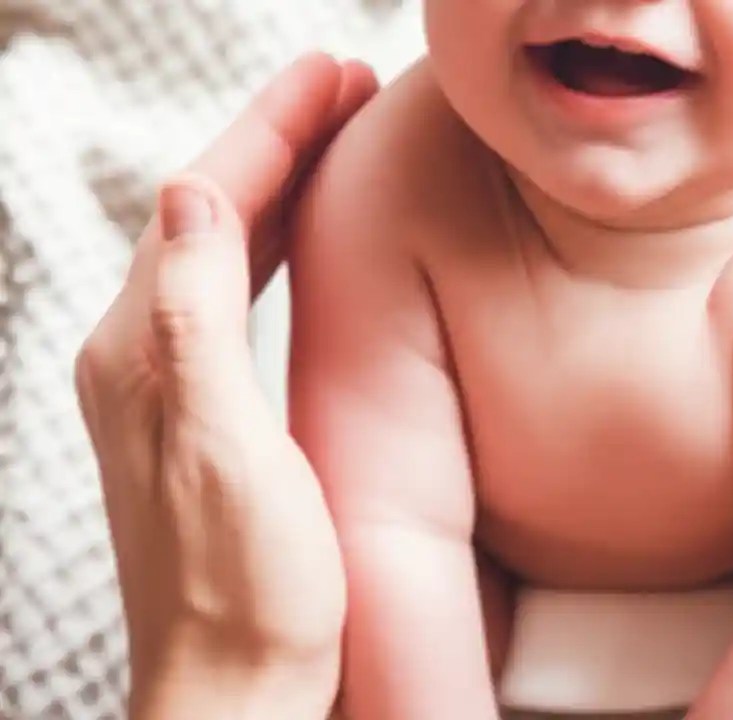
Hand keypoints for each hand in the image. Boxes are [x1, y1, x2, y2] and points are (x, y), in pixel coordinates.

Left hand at [74, 54, 377, 718]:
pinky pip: (233, 295)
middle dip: (277, 139)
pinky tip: (302, 237)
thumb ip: (196, 320)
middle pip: (211, 215)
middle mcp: (143, 358)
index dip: (271, 131)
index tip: (331, 77)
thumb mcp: (225, 451)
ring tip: (334, 134)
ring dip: (277, 182)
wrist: (239, 685)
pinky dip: (272, 245)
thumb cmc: (247, 590)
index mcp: (144, 354)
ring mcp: (169, 385)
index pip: (207, 206)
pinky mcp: (203, 412)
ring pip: (223, 248)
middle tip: (344, 84)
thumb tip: (189, 193)